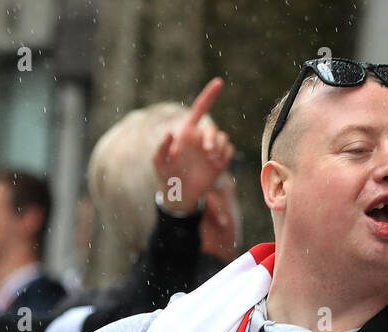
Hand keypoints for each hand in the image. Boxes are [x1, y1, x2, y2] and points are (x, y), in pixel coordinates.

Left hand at [153, 77, 234, 214]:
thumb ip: (161, 147)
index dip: (209, 95)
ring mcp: (211, 149)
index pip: (200, 109)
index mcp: (187, 132)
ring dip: (219, 147)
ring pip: (223, 139)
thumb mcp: (158, 162)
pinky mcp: (220, 161)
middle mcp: (201, 137)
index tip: (219, 82)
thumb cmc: (166, 175)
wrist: (180, 193)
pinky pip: (229, 151)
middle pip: (212, 129)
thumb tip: (170, 132)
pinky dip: (225, 156)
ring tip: (211, 160)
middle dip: (212, 138)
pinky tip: (216, 164)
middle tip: (207, 151)